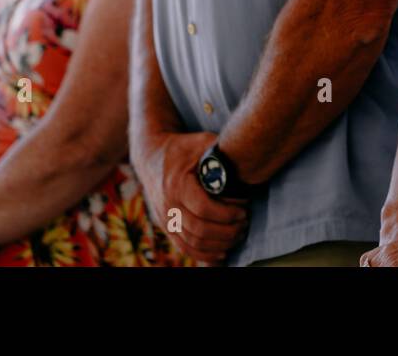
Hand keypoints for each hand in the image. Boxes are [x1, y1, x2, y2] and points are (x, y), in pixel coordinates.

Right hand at [143, 131, 248, 264]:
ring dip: (219, 244)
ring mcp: (165, 218)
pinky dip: (204, 254)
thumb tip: (246, 158)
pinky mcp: (166, 227)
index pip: (203, 208)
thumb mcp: (200, 142)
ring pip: (193, 243)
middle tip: (245, 224)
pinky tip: (222, 253)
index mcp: (177, 184)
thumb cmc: (182, 148)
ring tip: (238, 235)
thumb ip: (221, 151)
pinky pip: (184, 248)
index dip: (227, 213)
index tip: (244, 210)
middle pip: (199, 230)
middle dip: (227, 231)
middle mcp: (168, 205)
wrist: (151, 157)